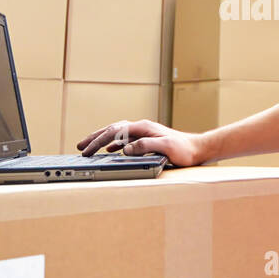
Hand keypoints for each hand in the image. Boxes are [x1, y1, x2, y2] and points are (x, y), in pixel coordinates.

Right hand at [76, 119, 206, 166]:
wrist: (198, 149)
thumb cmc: (184, 150)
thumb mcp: (165, 148)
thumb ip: (145, 146)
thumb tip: (125, 148)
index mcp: (143, 127)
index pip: (114, 131)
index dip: (98, 140)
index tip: (86, 149)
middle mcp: (142, 127)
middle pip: (112, 129)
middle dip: (95, 137)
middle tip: (80, 146)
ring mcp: (144, 132)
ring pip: (117, 133)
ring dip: (102, 139)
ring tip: (89, 146)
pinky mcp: (147, 139)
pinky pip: (124, 139)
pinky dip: (114, 143)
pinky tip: (111, 149)